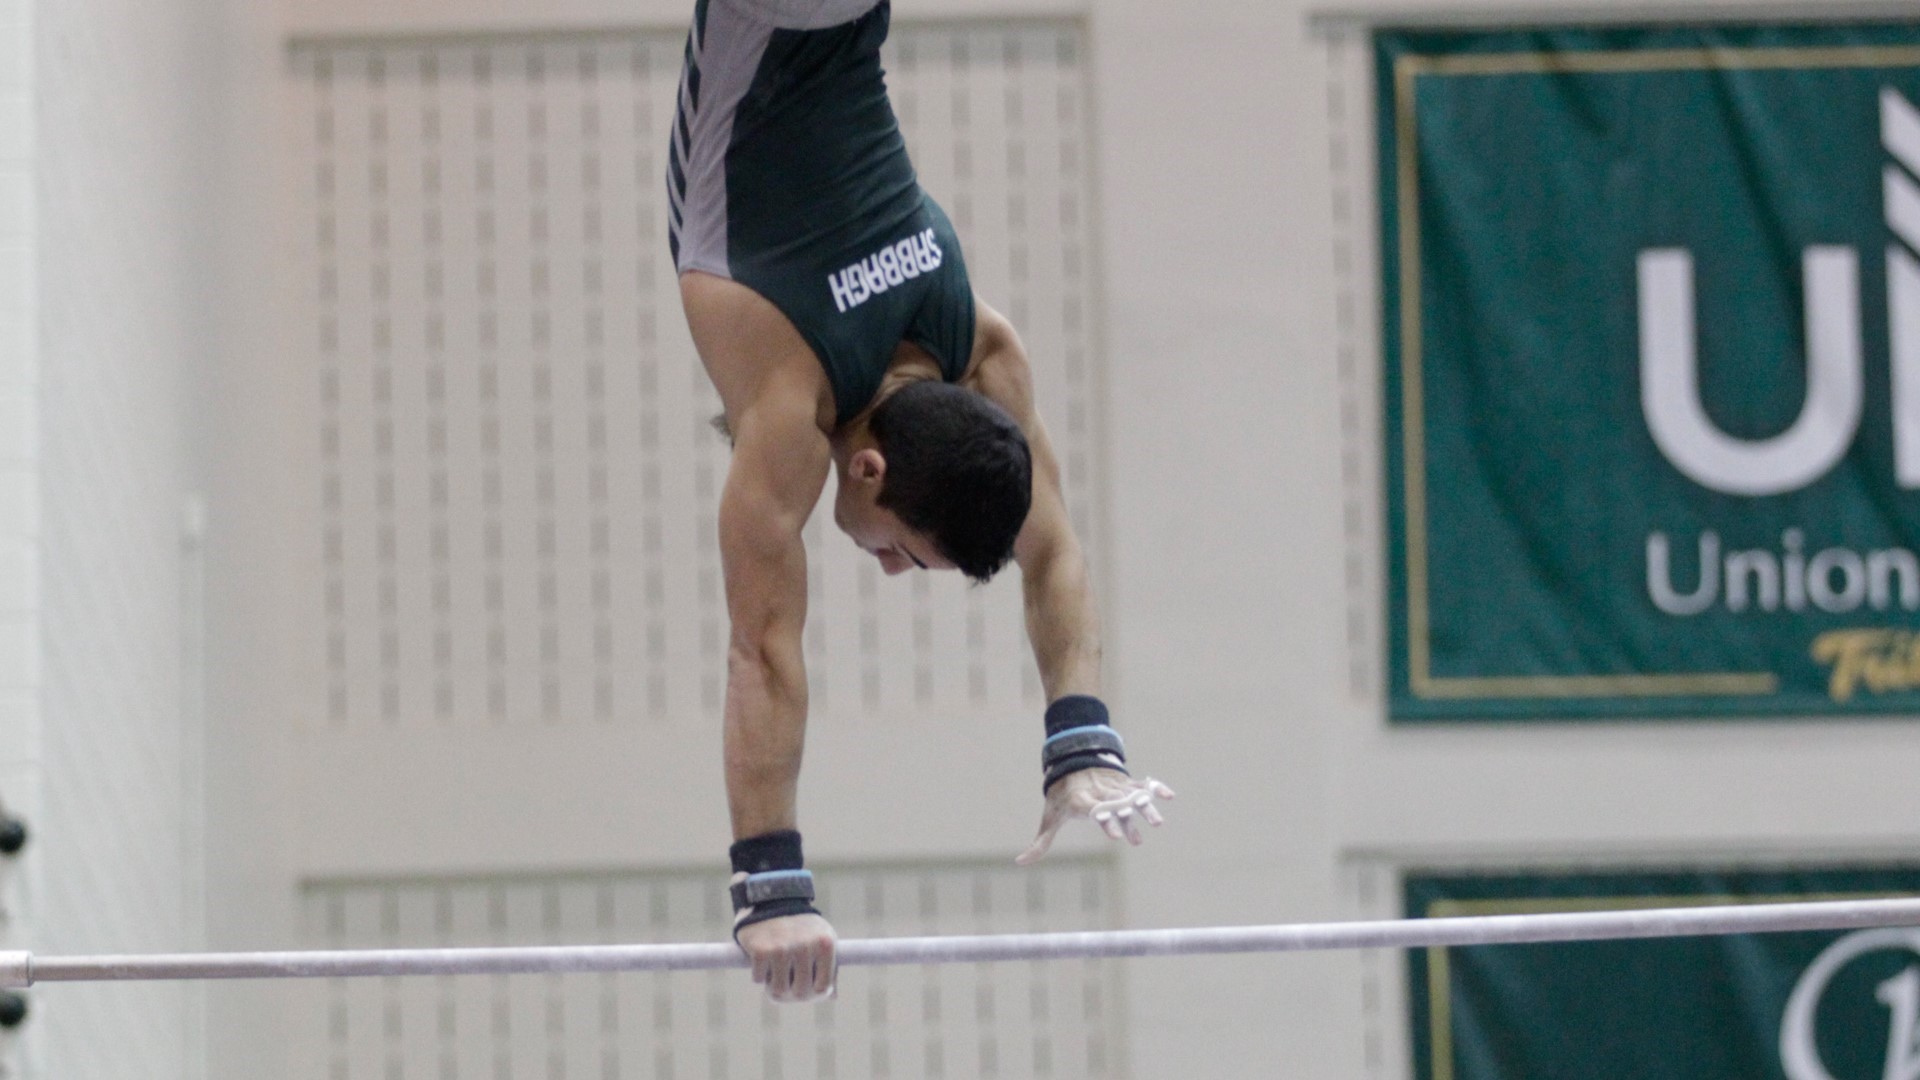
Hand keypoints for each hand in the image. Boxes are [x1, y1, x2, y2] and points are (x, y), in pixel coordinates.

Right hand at [736, 911, 836, 1002]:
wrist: (770, 899)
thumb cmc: (800, 925)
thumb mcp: (821, 940)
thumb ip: (829, 967)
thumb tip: (832, 997)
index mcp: (825, 945)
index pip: (823, 988)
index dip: (812, 996)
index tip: (804, 992)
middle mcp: (806, 946)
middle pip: (800, 993)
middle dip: (791, 995)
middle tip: (785, 987)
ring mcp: (783, 948)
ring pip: (778, 990)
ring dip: (773, 986)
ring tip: (774, 973)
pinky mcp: (761, 949)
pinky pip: (759, 979)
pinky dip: (759, 974)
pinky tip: (762, 960)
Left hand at [1016, 768, 1174, 864]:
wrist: (1073, 763)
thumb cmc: (1061, 797)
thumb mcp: (1049, 818)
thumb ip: (1040, 843)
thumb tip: (1019, 862)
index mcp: (1081, 801)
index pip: (1093, 812)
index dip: (1103, 822)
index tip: (1113, 836)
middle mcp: (1100, 794)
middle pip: (1115, 808)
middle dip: (1127, 821)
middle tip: (1137, 840)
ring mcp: (1115, 787)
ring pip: (1132, 797)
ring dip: (1145, 809)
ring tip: (1158, 823)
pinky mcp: (1126, 783)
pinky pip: (1143, 785)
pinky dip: (1156, 788)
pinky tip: (1169, 795)